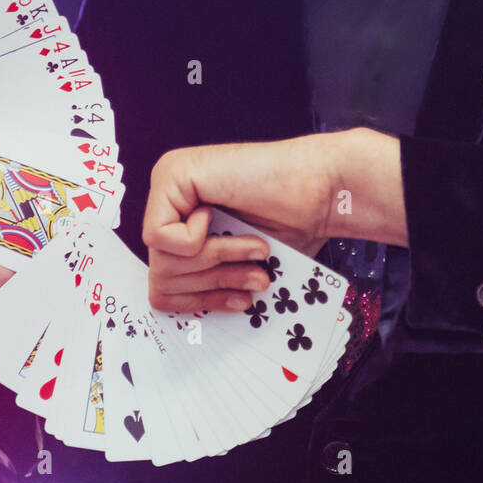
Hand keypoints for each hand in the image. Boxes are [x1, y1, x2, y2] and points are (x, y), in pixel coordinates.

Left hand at [141, 129, 405, 311]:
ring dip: (215, 262)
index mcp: (185, 221)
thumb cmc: (293, 221)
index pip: (164, 281)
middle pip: (161, 274)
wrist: (322, 189)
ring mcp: (168, 184)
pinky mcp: (172, 174)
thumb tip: (176, 308)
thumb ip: (208, 277)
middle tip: (257, 279)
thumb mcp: (240, 262)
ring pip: (162, 259)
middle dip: (211, 284)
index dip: (200, 301)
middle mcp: (171, 201)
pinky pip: (159, 236)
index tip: (239, 302)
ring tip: (257, 252)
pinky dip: (198, 240)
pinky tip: (231, 219)